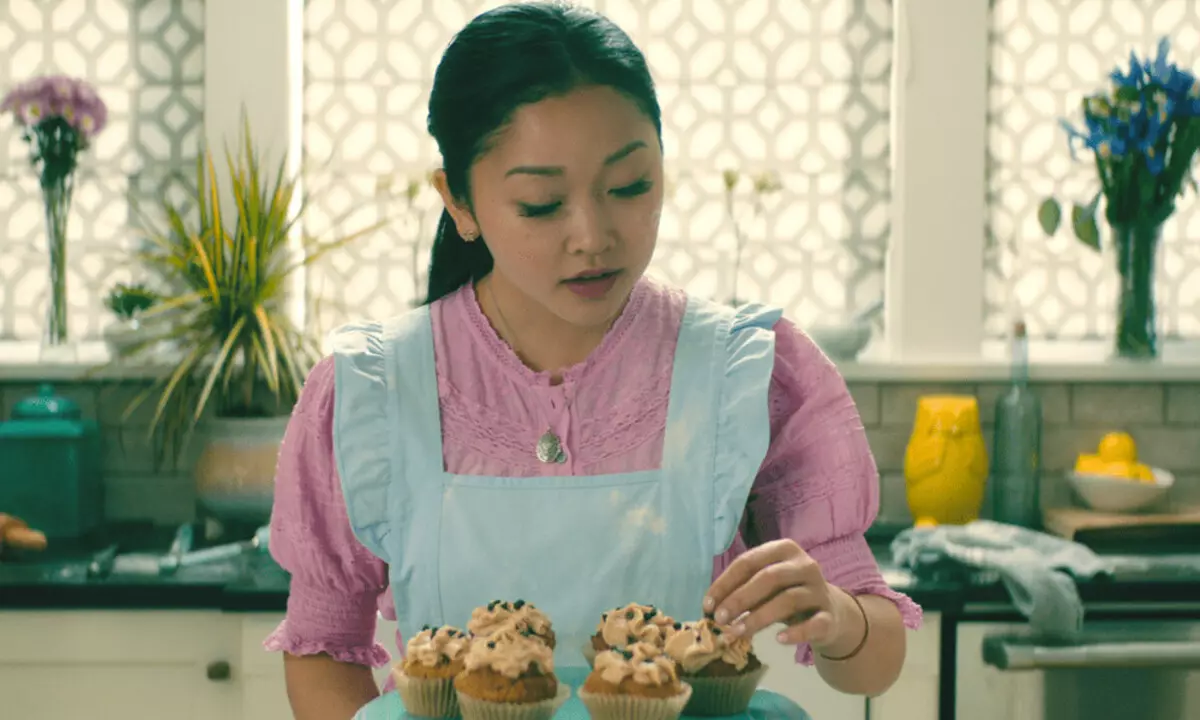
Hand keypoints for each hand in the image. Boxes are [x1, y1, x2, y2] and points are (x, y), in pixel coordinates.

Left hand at [704, 539, 847, 647]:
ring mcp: (819, 589)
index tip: (707, 605)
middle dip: (740, 599)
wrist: (831, 613)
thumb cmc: (787, 594)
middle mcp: (804, 565)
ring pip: (788, 600)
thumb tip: (711, 607)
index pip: (748, 562)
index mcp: (784, 550)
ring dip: (758, 617)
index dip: (725, 583)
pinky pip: (814, 624)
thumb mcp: (765, 587)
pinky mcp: (830, 615)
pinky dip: (796, 632)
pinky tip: (778, 639)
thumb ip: (742, 590)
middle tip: (720, 619)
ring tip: (737, 632)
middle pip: (769, 578)